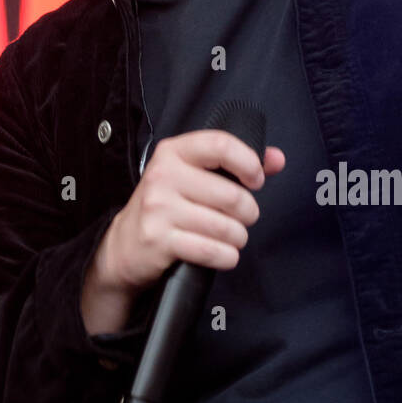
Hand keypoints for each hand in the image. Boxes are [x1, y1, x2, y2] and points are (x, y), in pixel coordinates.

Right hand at [106, 130, 285, 291]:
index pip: (221, 145)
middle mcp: (163, 176)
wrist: (124, 245)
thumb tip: (277, 158)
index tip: (256, 180)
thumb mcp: (194, 176)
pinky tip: (223, 254)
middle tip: (242, 219)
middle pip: (232, 195)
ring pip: (226, 227)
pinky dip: (226, 257)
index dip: (249, 163)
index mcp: (174, 152)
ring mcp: (159, 208)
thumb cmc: (168, 206)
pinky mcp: (159, 239)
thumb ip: (237, 165)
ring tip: (231, 238)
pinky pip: (212, 250)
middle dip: (248, 213)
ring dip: (238, 238)